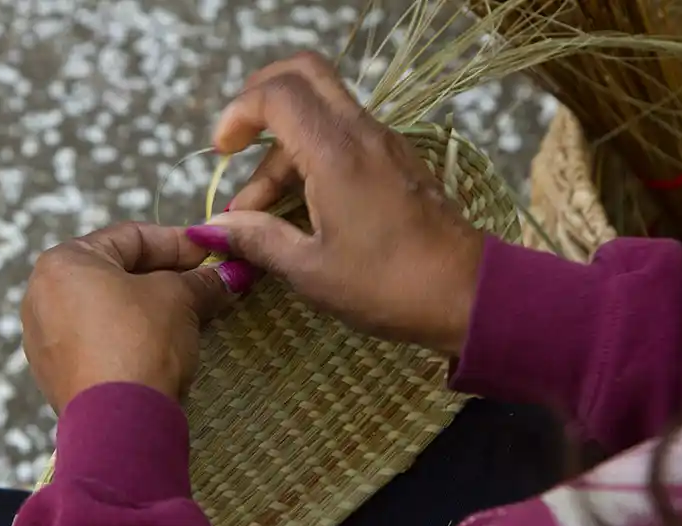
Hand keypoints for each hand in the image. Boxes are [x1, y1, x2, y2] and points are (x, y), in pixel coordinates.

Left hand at [21, 222, 254, 411]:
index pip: (131, 237)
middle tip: (208, 282)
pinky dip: (132, 337)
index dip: (180, 242)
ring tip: (194, 315)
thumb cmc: (141, 341)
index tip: (214, 252)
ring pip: (108, 310)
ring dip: (151, 308)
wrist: (119, 423)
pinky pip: (99, 342)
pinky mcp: (56, 376)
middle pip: (117, 272)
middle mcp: (42, 295)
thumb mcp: (178, 299)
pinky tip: (165, 347)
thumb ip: (202, 281)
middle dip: (167, 276)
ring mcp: (45, 339)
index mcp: (63, 262)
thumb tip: (228, 274)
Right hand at [185, 52, 483, 355]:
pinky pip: (344, 137)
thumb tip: (213, 230)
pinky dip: (312, 158)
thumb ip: (258, 240)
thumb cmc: (388, 286)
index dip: (238, 112)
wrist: (468, 295)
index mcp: (336, 154)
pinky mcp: (397, 162)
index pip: (277, 94)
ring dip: (283, 148)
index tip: (221, 153)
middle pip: (304, 75)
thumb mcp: (310, 270)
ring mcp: (384, 144)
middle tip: (236, 144)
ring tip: (259, 215)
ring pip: (321, 112)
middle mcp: (361, 134)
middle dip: (260, 99)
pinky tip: (298, 209)